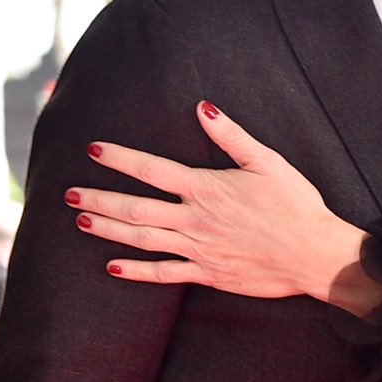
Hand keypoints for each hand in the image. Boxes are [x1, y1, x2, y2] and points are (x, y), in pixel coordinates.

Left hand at [71, 103, 370, 304]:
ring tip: (81, 220)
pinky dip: (136, 271)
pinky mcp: (208, 273)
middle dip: (98, 199)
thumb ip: (232, 136)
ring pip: (141, 238)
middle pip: (134, 208)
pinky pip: (164, 273)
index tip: (94, 150)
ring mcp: (198, 249)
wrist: (313, 253)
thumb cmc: (296, 204)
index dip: (120, 159)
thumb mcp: (267, 162)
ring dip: (108, 229)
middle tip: (69, 194)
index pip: (151, 170)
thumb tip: (203, 108)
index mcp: (206, 188)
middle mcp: (194, 219)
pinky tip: (112, 267)